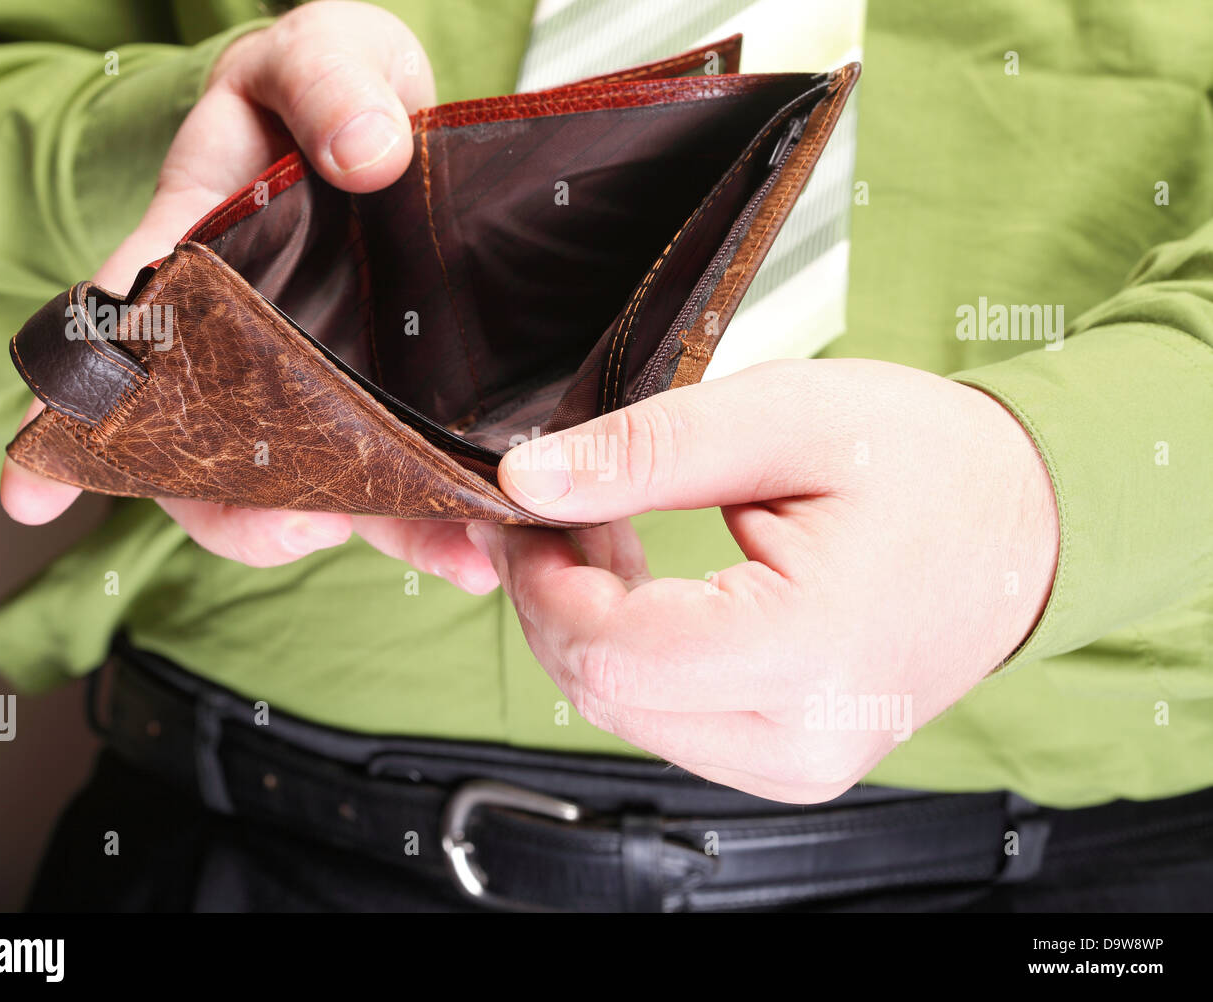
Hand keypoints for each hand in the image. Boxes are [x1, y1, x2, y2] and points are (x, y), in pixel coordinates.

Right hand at [0, 1, 496, 589]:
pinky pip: (404, 483)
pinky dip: (439, 523)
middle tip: (299, 524)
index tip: (30, 491)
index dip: (71, 418)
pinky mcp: (398, 408)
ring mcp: (328, 388)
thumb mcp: (320, 58)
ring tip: (446, 553)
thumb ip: (328, 84)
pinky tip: (488, 545)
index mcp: (198, 262)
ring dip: (374, 533)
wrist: (410, 130)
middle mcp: (249, 348)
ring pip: (322, 490)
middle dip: (245, 512)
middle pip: (210, 459)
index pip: (118, 343)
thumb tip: (365, 150)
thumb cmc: (337, 89)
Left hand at [467, 358, 1059, 801]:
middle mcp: (801, 741)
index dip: (539, 576)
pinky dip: (630, 650)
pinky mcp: (787, 761)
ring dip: (588, 622)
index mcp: (809, 653)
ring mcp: (796, 765)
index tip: (519, 506)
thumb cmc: (932, 463)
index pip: (609, 648)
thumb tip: (530, 482)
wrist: (1026, 525)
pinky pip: (664, 716)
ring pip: (622, 709)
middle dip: (551, 596)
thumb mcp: (786, 420)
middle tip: (557, 507)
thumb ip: (648, 453)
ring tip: (606, 532)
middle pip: (602, 689)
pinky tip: (642, 582)